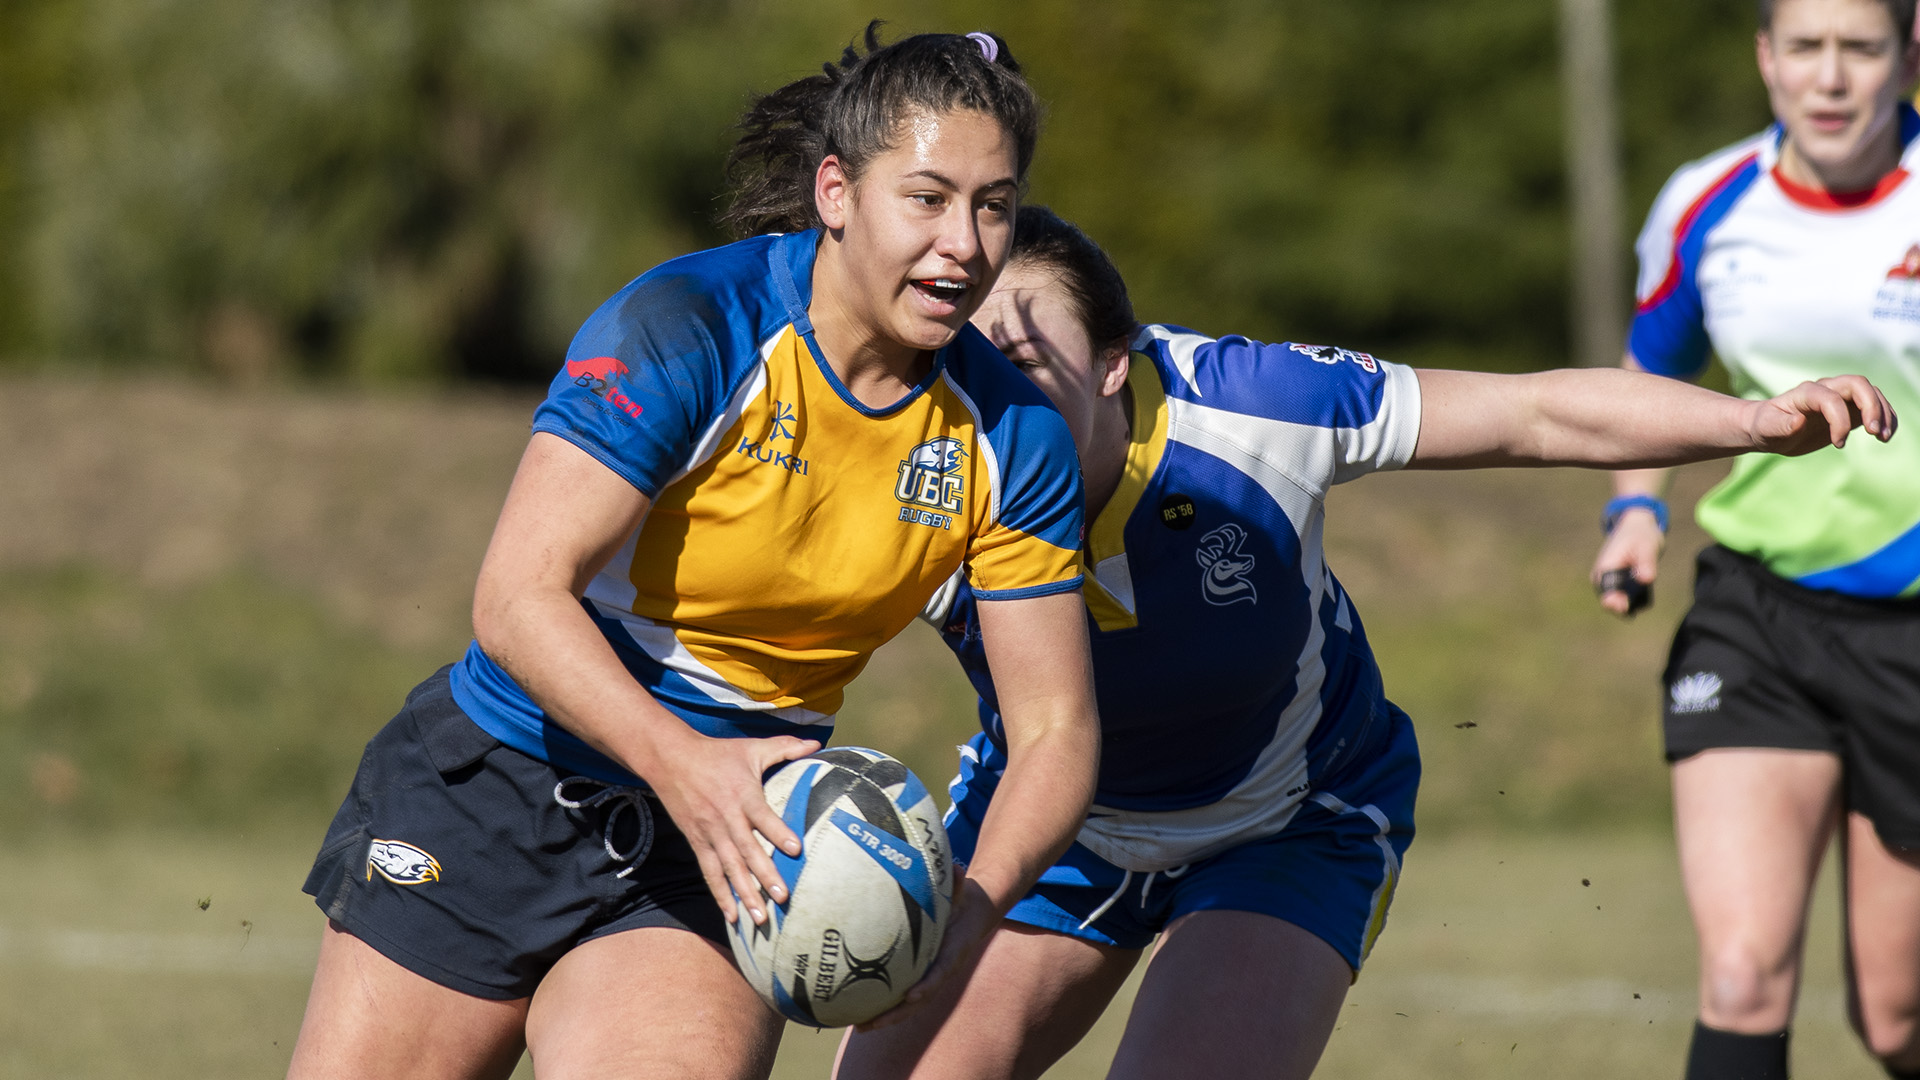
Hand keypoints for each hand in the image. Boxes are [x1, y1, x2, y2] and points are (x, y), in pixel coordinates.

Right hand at [643, 730, 819, 925]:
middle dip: (764, 875)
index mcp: (743, 794)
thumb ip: (785, 747)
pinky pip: (710, 872)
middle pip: (747, 850)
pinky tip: (732, 917)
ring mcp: (710, 833)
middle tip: (782, 897)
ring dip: (744, 894)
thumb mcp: (751, 747)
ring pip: (729, 868)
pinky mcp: (697, 842)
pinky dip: (720, 895)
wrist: (671, 759)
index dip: (778, 832)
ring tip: (760, 917)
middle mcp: (726, 817)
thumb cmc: (717, 754)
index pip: (762, 816)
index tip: (795, 849)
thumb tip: (816, 744)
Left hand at [855, 868, 998, 1031]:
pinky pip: (901, 993)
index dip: (927, 986)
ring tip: (859, 1027)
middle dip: (896, 1014)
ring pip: (908, 1005)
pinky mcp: (921, 976)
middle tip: (873, 1024)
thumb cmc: (964, 902)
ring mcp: (931, 977)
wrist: (974, 916)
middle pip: (919, 1001)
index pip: (940, 973)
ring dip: (886, 1017)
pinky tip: (860, 1009)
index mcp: (952, 953)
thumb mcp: (963, 892)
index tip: (912, 996)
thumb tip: (956, 866)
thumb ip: (959, 883)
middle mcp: (941, 971)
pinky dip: (884, 1003)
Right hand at [1592, 510, 1663, 617]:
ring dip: (1630, 603)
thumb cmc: (1641, 535)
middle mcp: (1602, 577)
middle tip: (1638, 606)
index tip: (1626, 606)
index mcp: (1605, 567)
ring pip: (1616, 602)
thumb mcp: (1648, 546)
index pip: (1605, 592)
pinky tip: (1644, 594)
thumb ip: (1647, 562)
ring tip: (1644, 595)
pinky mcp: (1616, 583)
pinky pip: (1622, 598)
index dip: (1615, 603)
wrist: (1637, 527)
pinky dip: (1633, 600)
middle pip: (1608, 601)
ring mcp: (1608, 581)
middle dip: (1624, 606)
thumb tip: (1646, 580)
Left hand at [1747, 375, 1897, 455]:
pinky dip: (1885, 418)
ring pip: (1871, 394)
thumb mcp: (1767, 429)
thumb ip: (1782, 426)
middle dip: (1872, 406)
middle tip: (1875, 433)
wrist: (1769, 429)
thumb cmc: (1765, 427)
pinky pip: (1874, 407)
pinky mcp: (1849, 410)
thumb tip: (1799, 422)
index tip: (1838, 444)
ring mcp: (1840, 398)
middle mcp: (1826, 389)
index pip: (1831, 398)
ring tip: (1884, 438)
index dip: (1840, 420)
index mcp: (1806, 392)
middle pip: (1859, 385)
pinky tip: (1884, 436)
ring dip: (1883, 413)